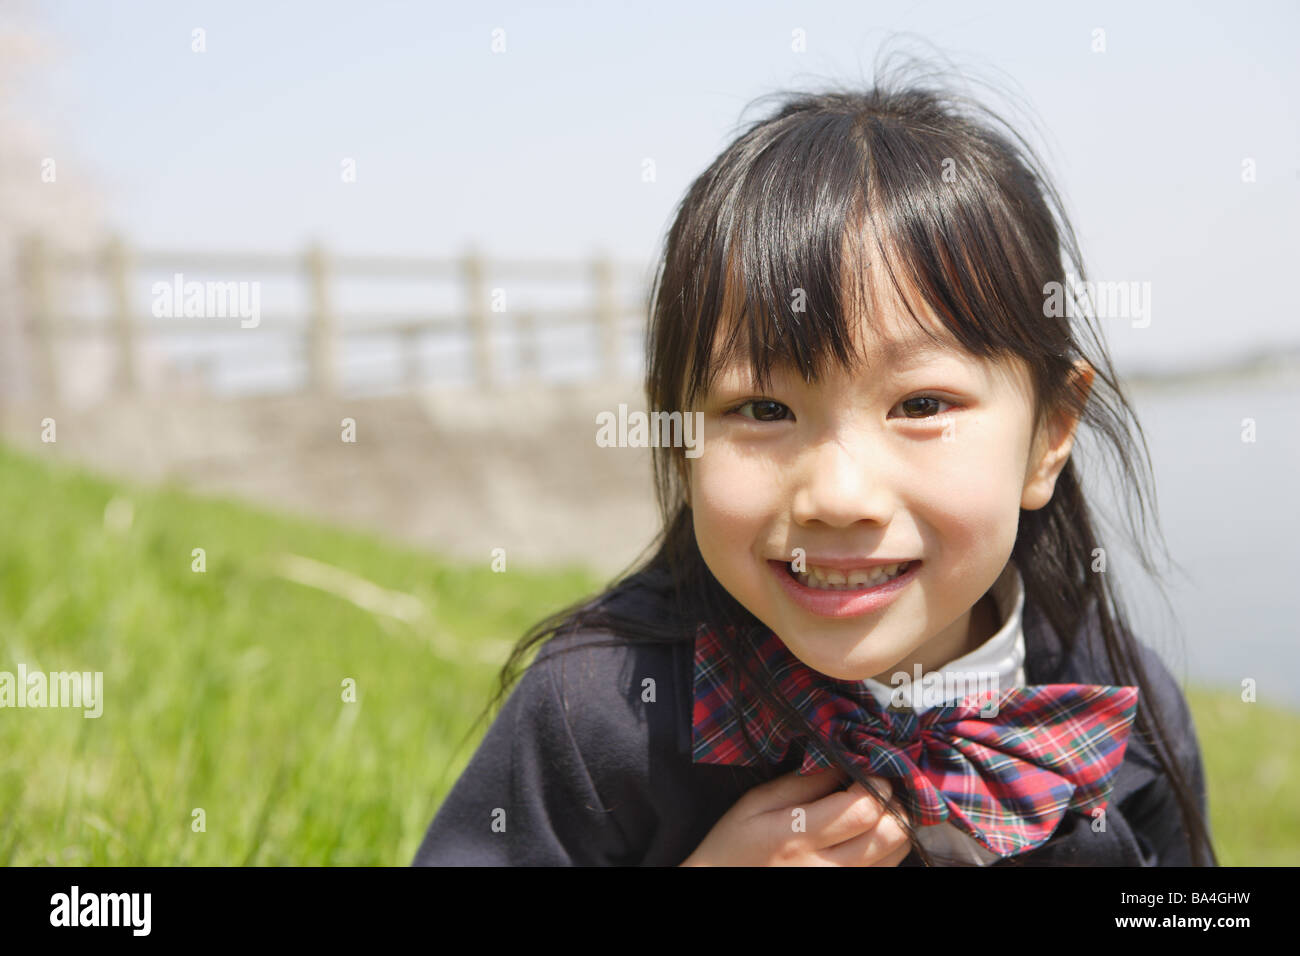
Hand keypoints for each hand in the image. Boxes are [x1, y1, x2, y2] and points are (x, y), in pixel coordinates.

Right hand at [679, 768, 911, 866]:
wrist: (722, 883)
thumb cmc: (736, 843)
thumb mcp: (756, 803)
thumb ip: (801, 783)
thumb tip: (844, 763)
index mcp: (797, 837)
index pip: (862, 810)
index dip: (877, 785)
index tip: (871, 773)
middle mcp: (823, 868)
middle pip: (888, 836)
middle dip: (896, 805)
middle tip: (881, 789)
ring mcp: (837, 884)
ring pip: (894, 856)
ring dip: (895, 827)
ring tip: (877, 809)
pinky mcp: (844, 891)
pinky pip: (883, 871)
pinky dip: (887, 850)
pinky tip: (868, 834)